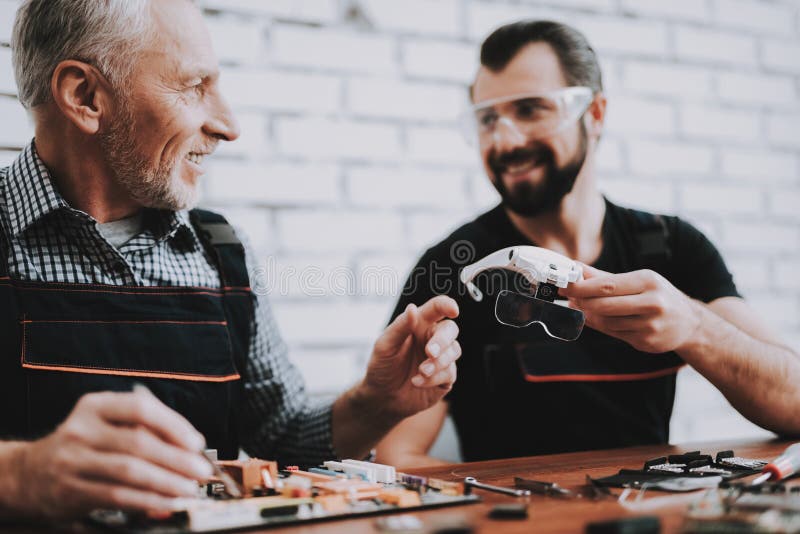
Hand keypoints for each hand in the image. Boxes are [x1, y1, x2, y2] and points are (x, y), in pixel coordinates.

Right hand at [12, 387, 212, 518]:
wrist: (30, 472)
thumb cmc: (84, 446)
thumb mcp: (105, 424)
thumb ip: (144, 430)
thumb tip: (190, 449)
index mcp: (96, 406)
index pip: (140, 408)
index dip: (173, 425)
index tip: (196, 442)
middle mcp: (81, 429)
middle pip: (138, 442)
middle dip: (177, 459)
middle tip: (201, 471)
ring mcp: (73, 461)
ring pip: (130, 471)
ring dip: (167, 482)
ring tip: (189, 489)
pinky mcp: (70, 491)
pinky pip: (117, 496)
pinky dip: (148, 500)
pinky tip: (167, 502)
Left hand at [362, 295, 459, 418]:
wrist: (382, 397)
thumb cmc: (382, 366)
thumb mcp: (385, 345)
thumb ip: (400, 326)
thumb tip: (413, 308)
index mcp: (418, 325)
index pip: (436, 308)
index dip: (447, 305)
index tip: (454, 310)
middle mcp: (432, 338)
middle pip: (450, 329)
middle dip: (443, 340)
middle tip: (430, 352)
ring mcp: (440, 357)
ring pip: (454, 351)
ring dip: (438, 362)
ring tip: (421, 371)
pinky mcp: (445, 376)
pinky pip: (449, 372)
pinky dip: (433, 378)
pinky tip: (417, 381)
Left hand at [560, 265, 701, 352]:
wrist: (689, 323)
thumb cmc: (659, 295)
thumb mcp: (638, 280)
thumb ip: (606, 276)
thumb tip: (576, 268)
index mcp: (649, 282)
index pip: (607, 285)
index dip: (581, 287)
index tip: (565, 285)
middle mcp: (652, 303)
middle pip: (604, 305)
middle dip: (582, 301)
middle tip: (569, 297)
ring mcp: (650, 325)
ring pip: (607, 322)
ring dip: (589, 315)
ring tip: (580, 307)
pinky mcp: (646, 342)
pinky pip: (614, 334)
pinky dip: (601, 326)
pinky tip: (596, 319)